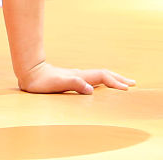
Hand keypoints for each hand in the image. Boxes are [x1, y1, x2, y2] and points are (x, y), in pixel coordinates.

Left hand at [19, 61, 135, 94]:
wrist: (30, 72)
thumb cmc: (42, 81)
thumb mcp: (57, 84)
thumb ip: (73, 84)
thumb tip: (91, 90)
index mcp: (80, 76)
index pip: (102, 77)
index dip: (115, 83)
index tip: (127, 90)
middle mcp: (80, 75)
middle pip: (104, 75)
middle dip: (119, 79)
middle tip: (133, 84)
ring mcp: (76, 76)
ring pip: (99, 76)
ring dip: (112, 80)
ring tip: (123, 84)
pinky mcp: (71, 79)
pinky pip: (92, 80)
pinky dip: (102, 82)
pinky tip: (102, 86)